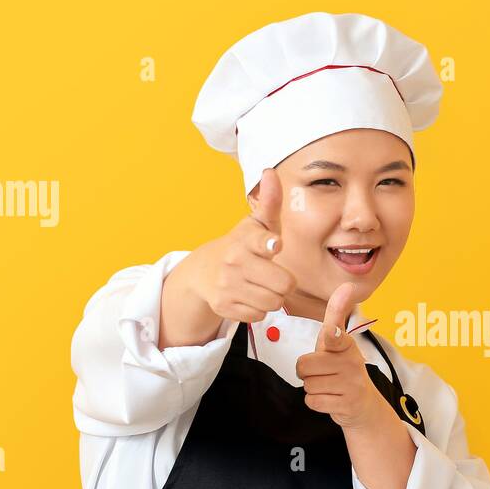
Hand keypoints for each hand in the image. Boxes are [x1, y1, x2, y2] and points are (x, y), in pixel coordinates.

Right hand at [184, 167, 297, 323]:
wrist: (204, 271)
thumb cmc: (243, 246)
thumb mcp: (256, 224)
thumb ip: (270, 202)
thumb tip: (271, 172)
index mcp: (245, 239)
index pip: (262, 241)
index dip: (271, 244)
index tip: (274, 246)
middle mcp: (234, 262)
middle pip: (284, 284)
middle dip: (285, 282)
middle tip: (276, 276)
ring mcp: (228, 285)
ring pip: (273, 303)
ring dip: (273, 297)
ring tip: (262, 286)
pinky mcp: (224, 306)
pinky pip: (258, 315)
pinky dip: (258, 309)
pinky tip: (249, 296)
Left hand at [295, 281, 388, 429]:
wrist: (364, 404)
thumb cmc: (343, 367)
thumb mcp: (338, 341)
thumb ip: (337, 314)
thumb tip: (347, 284)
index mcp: (347, 344)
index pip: (335, 337)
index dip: (330, 336)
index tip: (331, 334)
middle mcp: (352, 362)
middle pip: (304, 365)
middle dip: (306, 372)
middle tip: (322, 373)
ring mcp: (352, 384)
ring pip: (308, 385)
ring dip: (313, 388)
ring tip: (328, 386)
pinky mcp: (347, 403)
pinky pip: (313, 401)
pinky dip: (316, 402)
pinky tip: (330, 398)